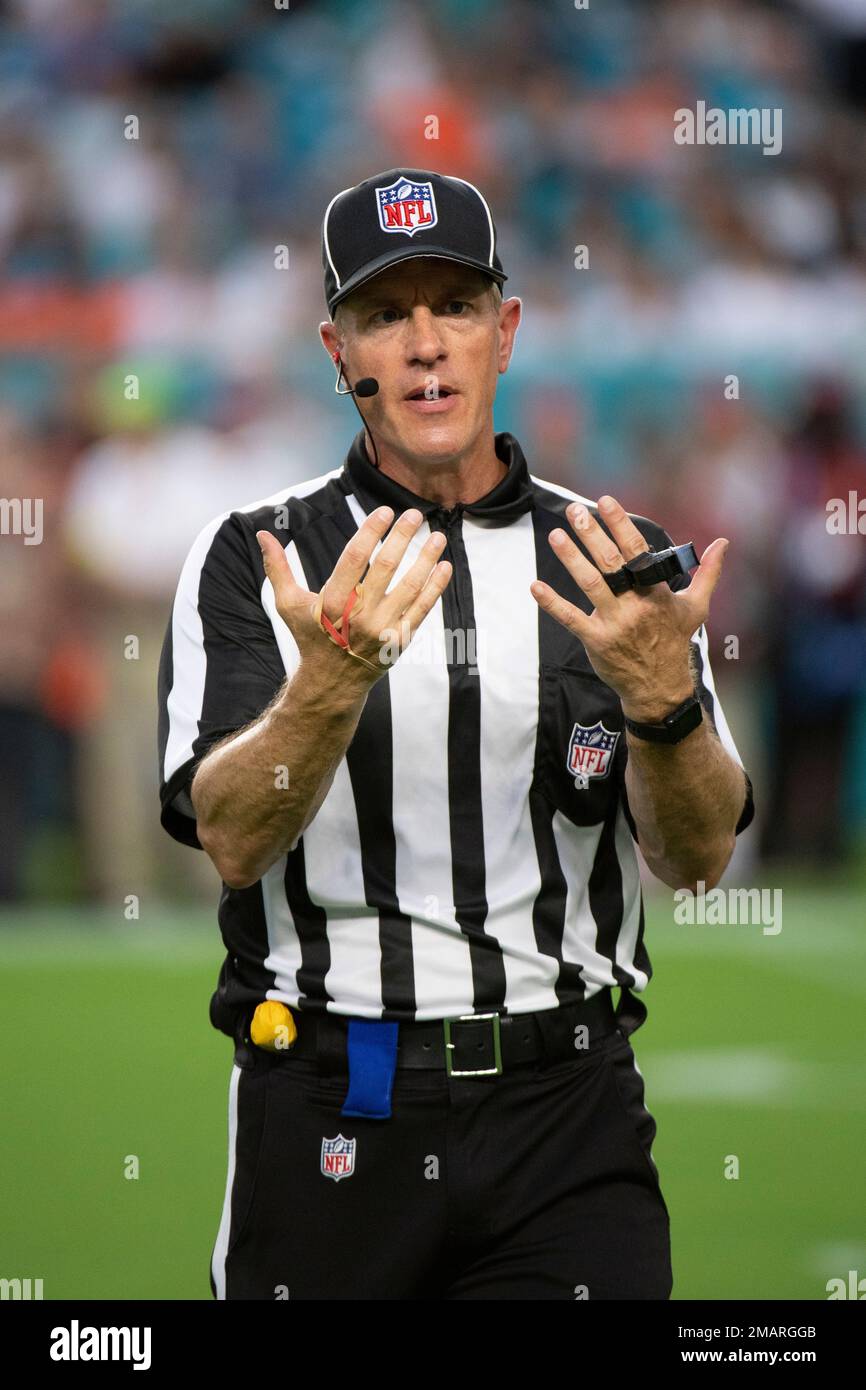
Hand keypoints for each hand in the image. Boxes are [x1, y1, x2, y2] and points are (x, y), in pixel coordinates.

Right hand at [257, 507, 451, 687]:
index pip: (355, 558)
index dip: (371, 532)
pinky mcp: (399, 641)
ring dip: (426, 558)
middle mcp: (359, 616)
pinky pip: (422, 609)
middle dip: (402, 537)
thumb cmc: (310, 636)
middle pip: (386, 567)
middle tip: (414, 514)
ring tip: (437, 536)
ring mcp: (382, 630)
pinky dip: (436, 587)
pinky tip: (444, 566)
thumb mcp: (288, 604)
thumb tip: (262, 534)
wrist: (332, 682)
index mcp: (331, 603)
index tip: (384, 511)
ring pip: (410, 587)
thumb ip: (278, 568)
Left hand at [530, 495, 728, 719]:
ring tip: (556, 535)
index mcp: (657, 592)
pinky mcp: (596, 641)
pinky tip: (535, 586)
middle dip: (591, 534)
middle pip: (611, 562)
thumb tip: (724, 542)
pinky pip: (571, 619)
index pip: (637, 551)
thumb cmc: (675, 640)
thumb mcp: (696, 607)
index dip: (621, 525)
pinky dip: (552, 603)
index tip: (606, 502)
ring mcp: (615, 623)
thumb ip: (708, 573)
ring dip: (571, 559)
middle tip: (575, 510)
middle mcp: (636, 605)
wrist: (659, 686)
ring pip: (590, 585)